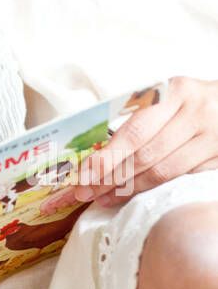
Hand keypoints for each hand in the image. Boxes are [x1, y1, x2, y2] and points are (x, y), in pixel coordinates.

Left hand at [73, 76, 217, 204]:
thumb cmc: (191, 100)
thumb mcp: (167, 94)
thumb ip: (139, 115)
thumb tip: (96, 148)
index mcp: (175, 91)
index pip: (135, 130)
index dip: (107, 156)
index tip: (84, 173)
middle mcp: (196, 114)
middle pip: (147, 155)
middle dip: (112, 176)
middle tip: (86, 191)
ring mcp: (211, 139)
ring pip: (164, 172)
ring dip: (130, 188)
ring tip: (105, 197)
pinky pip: (182, 179)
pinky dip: (155, 190)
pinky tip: (136, 195)